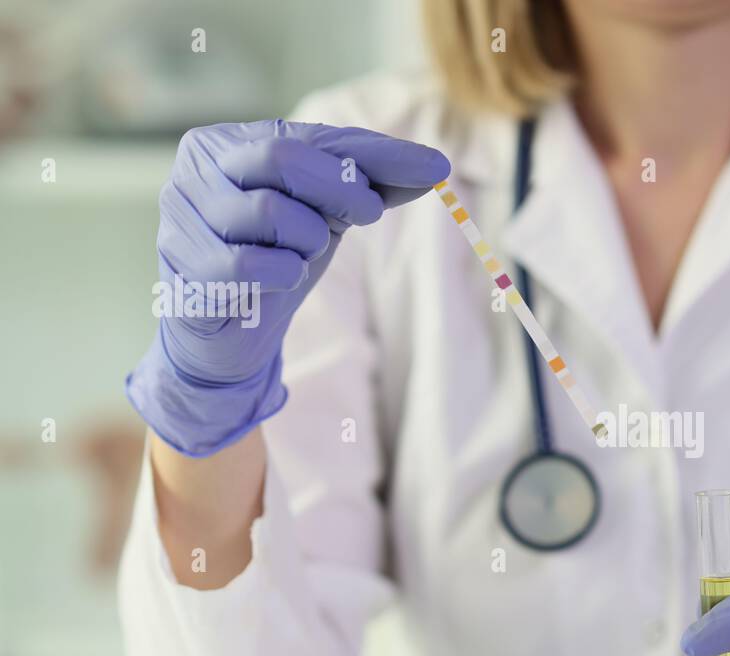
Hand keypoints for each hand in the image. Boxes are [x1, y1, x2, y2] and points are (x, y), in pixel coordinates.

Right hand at [125, 120, 450, 456]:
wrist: (229, 333)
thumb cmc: (275, 258)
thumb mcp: (326, 214)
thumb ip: (372, 186)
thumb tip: (436, 166)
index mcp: (230, 142)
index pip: (312, 136)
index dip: (374, 153)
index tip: (433, 169)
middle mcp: (197, 168)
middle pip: (283, 156)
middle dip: (341, 188)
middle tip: (370, 214)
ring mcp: (181, 216)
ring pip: (268, 210)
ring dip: (307, 238)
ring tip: (302, 253)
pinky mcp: (184, 269)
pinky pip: (248, 264)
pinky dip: (282, 272)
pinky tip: (283, 276)